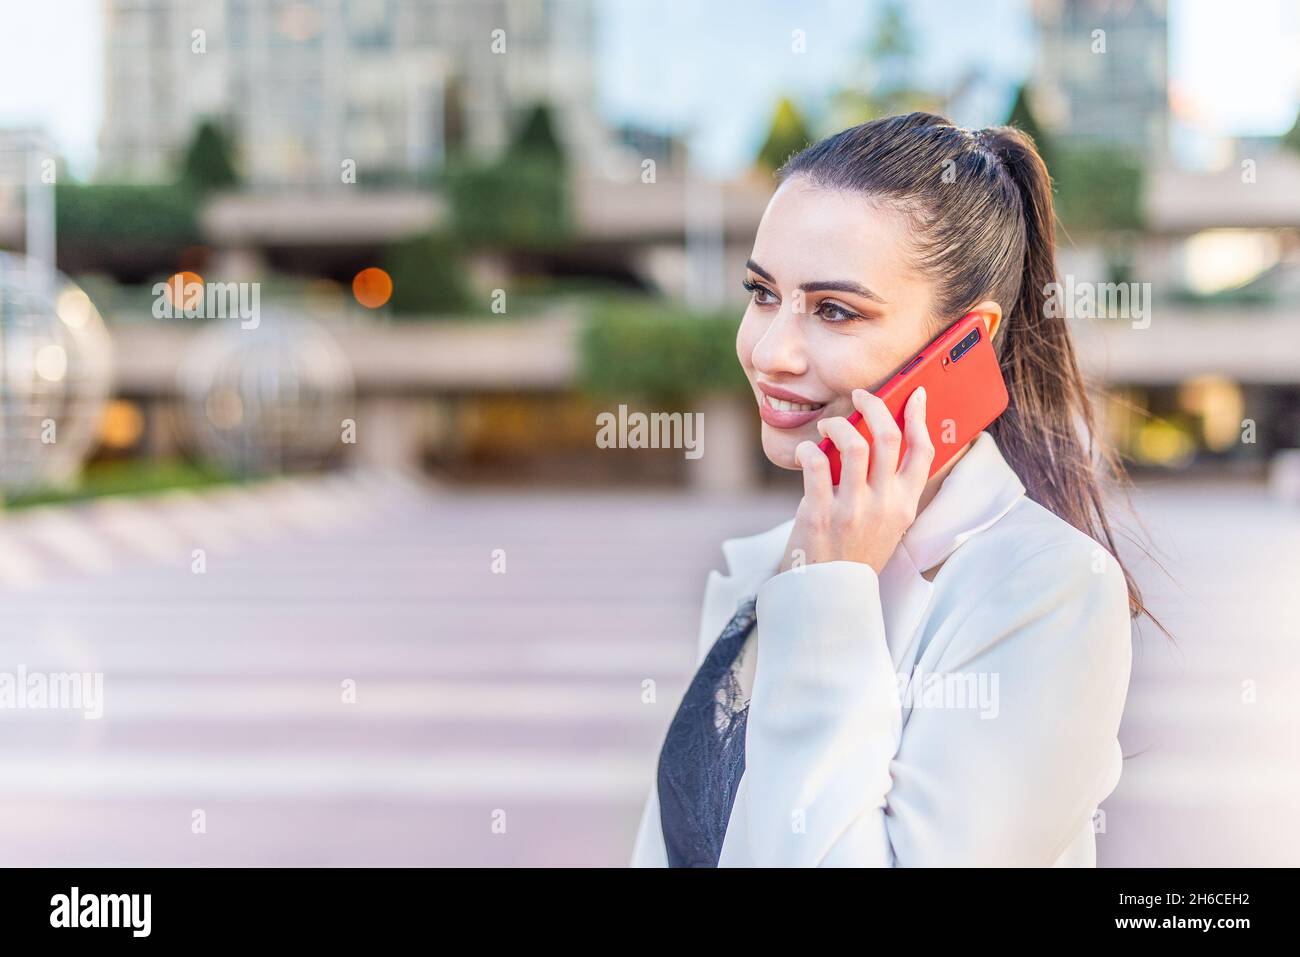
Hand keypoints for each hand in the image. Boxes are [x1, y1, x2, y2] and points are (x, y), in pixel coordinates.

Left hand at [778, 386, 933, 575]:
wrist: (829, 594)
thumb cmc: (856, 551)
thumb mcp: (887, 523)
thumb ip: (888, 487)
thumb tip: (877, 438)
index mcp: (905, 505)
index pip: (923, 451)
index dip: (920, 416)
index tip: (914, 394)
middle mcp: (884, 505)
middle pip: (888, 437)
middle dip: (874, 405)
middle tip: (860, 396)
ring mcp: (853, 509)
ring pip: (853, 443)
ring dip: (837, 424)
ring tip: (827, 426)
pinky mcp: (820, 514)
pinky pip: (815, 464)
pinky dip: (808, 449)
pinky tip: (807, 450)